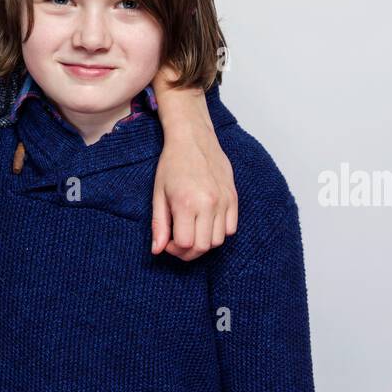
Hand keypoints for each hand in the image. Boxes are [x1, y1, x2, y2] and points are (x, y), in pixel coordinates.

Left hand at [151, 87, 237, 260]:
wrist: (193, 138)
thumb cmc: (172, 164)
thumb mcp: (158, 194)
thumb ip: (159, 225)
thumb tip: (157, 251)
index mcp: (186, 203)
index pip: (186, 244)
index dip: (174, 250)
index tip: (167, 242)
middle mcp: (208, 204)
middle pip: (203, 247)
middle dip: (188, 252)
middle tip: (177, 243)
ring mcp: (224, 201)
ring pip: (218, 240)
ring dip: (203, 243)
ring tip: (191, 232)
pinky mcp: (233, 197)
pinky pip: (231, 228)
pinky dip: (219, 232)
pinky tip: (205, 223)